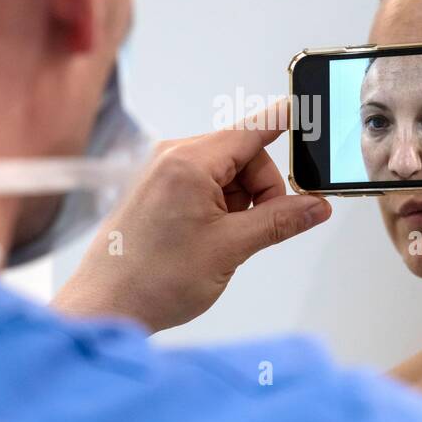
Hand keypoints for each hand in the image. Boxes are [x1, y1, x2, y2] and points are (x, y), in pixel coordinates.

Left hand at [54, 100, 331, 331]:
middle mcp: (172, 157)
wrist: (106, 307)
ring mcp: (162, 172)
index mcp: (189, 162)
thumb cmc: (152, 280)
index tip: (311, 114)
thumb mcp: (230, 248)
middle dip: (262, 188)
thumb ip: (279, 220)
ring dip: (240, 201)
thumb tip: (316, 206)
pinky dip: (220, 206)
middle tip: (261, 227)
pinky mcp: (157, 190)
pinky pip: (204, 184)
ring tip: (227, 241)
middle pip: (243, 154)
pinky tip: (213, 237)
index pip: (253, 129)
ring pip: (225, 172)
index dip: (287, 123)